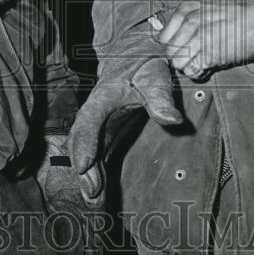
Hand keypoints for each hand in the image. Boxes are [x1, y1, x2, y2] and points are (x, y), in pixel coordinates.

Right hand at [69, 59, 180, 207]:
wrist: (136, 52)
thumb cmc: (146, 62)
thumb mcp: (155, 73)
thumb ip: (161, 96)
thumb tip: (172, 119)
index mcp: (104, 93)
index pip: (90, 117)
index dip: (85, 141)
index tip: (84, 164)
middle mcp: (95, 111)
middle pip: (81, 140)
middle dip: (83, 167)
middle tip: (92, 192)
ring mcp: (98, 125)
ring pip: (86, 151)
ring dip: (87, 176)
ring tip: (94, 202)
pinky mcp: (105, 135)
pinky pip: (96, 157)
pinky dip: (94, 176)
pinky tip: (98, 197)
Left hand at [155, 0, 253, 79]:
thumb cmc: (241, 16)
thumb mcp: (208, 10)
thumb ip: (188, 23)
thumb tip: (170, 44)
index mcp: (187, 10)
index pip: (162, 38)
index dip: (174, 47)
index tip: (186, 48)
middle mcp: (190, 22)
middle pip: (169, 52)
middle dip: (182, 59)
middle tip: (197, 57)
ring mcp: (200, 38)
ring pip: (178, 63)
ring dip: (190, 67)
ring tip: (204, 61)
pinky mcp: (211, 53)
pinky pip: (192, 71)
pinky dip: (199, 74)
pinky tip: (210, 67)